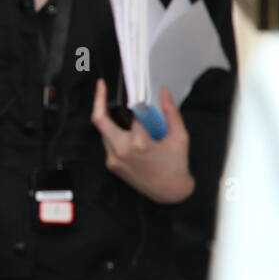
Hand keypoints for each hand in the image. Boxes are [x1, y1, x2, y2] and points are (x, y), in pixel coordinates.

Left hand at [91, 80, 194, 203]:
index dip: (135, 100)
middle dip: (98, 100)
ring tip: (123, 111)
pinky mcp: (111, 164)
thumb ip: (171, 113)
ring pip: (103, 131)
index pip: (132, 113)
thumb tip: (164, 92)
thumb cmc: (176, 165)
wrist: (169, 193)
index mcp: (139, 144)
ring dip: (111, 119)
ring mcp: (113, 159)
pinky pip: (108, 142)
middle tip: (101, 86)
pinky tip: (128, 132)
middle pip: (99, 120)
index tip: (133, 89)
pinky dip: (115, 134)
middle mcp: (122, 151)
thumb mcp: (180, 137)